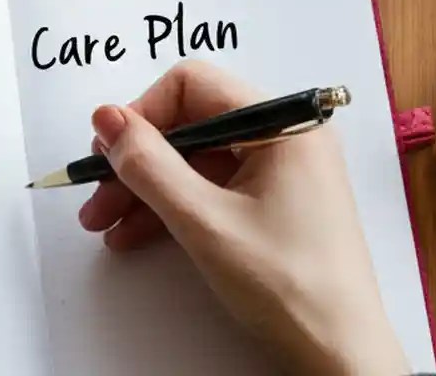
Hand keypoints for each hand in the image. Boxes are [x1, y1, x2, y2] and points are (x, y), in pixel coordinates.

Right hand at [79, 60, 408, 375]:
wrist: (339, 354)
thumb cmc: (289, 286)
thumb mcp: (203, 221)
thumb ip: (149, 164)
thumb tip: (106, 118)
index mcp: (283, 123)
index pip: (194, 85)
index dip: (143, 113)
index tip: (108, 151)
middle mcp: (285, 136)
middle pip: (191, 124)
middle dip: (137, 160)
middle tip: (96, 194)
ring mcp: (281, 171)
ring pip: (195, 160)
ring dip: (146, 189)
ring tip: (104, 223)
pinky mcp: (275, 203)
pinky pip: (212, 188)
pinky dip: (173, 207)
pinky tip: (135, 234)